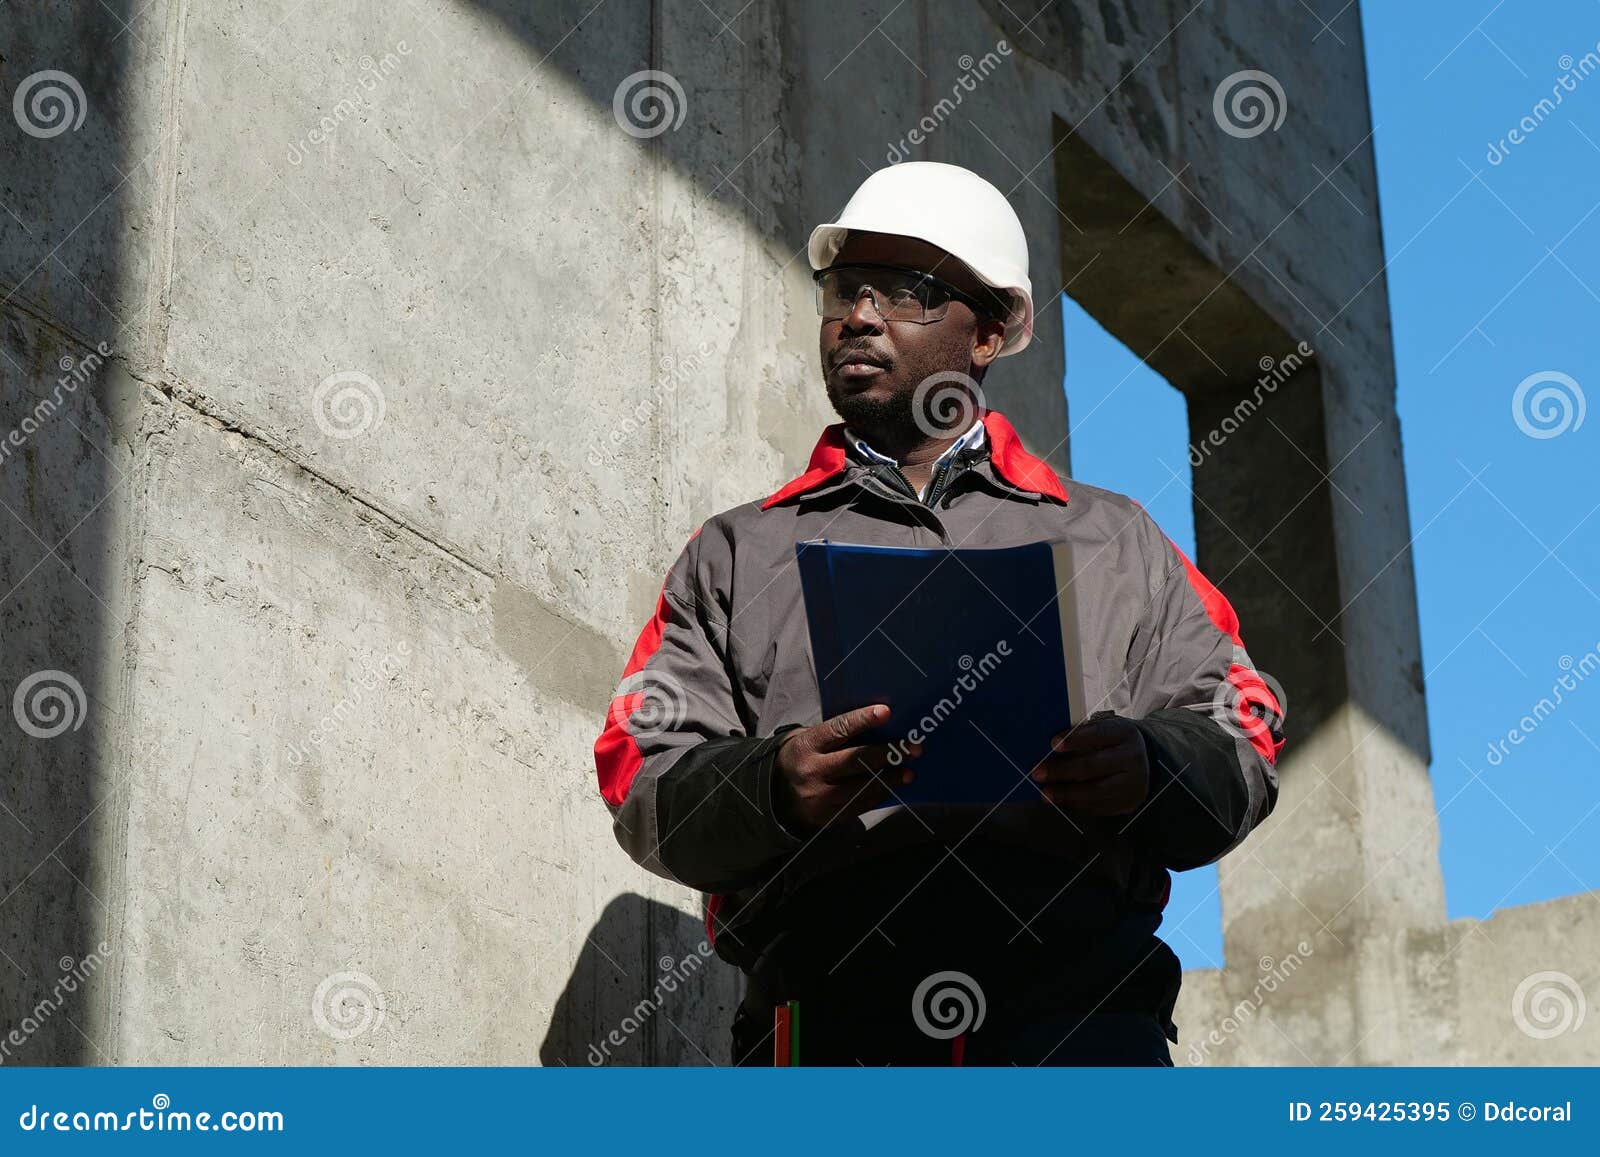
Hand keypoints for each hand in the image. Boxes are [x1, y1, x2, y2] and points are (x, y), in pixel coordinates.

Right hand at [774, 704, 919, 831]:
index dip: (862, 719)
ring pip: (863, 787)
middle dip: (888, 753)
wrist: (775, 796)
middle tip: (913, 748)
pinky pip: (861, 805)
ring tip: (907, 771)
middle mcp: (814, 771)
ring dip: (890, 779)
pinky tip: (892, 786)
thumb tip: (875, 726)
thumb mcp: (808, 739)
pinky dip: (879, 795)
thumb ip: (835, 734)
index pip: (838, 729)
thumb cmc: (800, 758)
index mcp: (808, 746)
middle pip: (857, 760)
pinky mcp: (829, 816)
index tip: (886, 712)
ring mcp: (821, 797)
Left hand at [1030, 714, 1149, 816]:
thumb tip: (1048, 749)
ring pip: (1095, 792)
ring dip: (1066, 794)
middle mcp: (1133, 758)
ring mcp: (1133, 783)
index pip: (1098, 734)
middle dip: (1062, 771)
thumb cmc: (1113, 742)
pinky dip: (1077, 806)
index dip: (1075, 739)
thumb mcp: (1104, 730)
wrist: (1143, 760)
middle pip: (1093, 766)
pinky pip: (1099, 807)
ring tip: (1046, 794)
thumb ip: (1081, 735)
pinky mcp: (1128, 802)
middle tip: (1038, 773)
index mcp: (1125, 733)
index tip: (1053, 743)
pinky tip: (1061, 802)